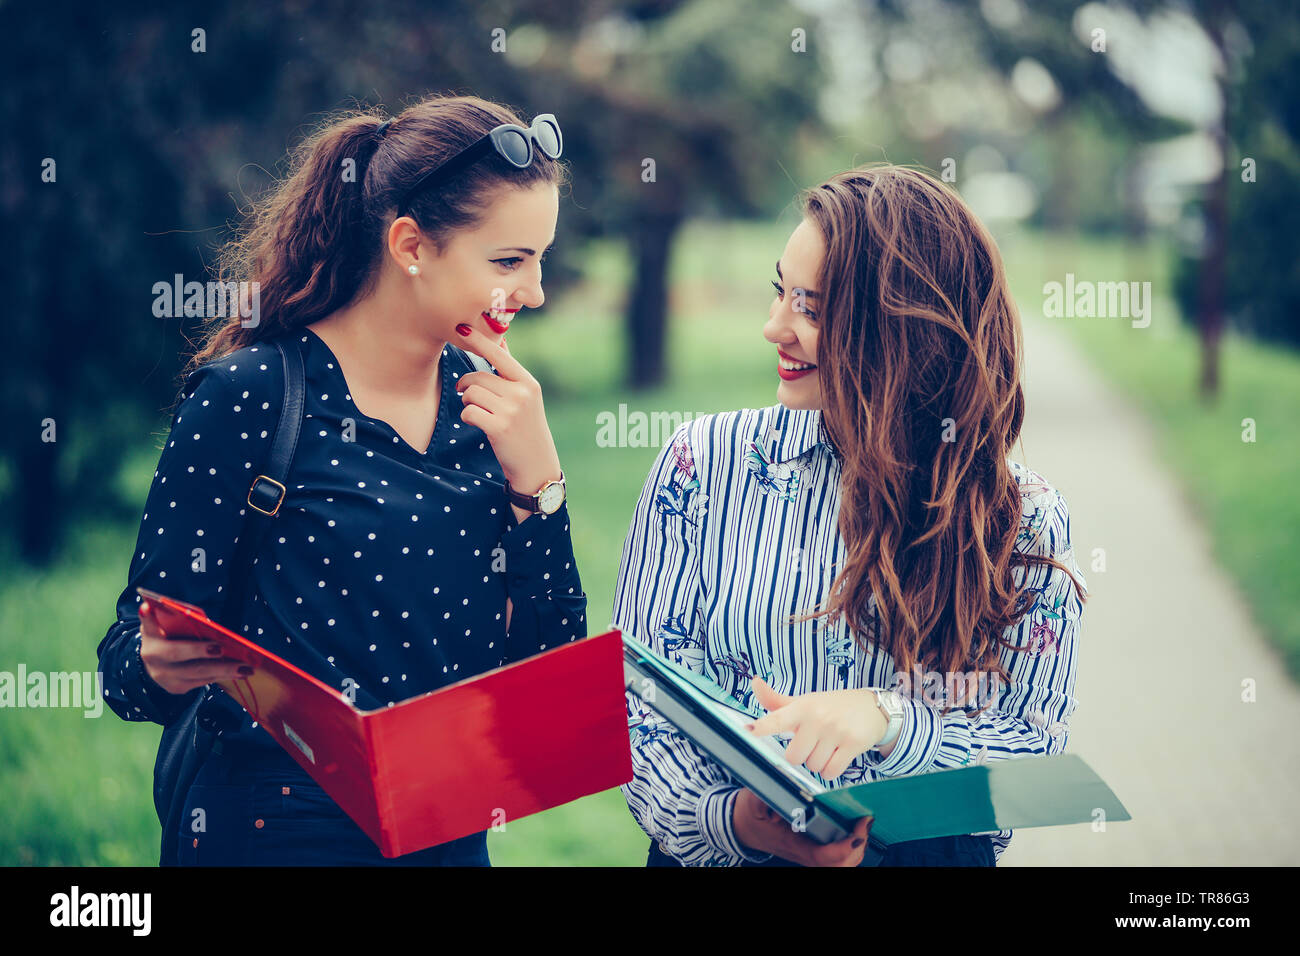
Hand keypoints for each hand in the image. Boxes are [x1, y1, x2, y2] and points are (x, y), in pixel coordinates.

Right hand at [138, 599, 250, 695]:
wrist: (158, 664)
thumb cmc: (171, 636)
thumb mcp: (169, 625)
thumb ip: (178, 617)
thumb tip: (201, 618)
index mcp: (151, 635)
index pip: (147, 623)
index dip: (147, 617)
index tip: (146, 608)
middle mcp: (153, 656)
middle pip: (177, 653)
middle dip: (201, 651)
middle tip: (222, 648)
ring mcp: (163, 675)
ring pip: (195, 673)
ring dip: (223, 670)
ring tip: (246, 668)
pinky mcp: (176, 688)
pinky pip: (201, 682)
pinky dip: (221, 676)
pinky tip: (239, 674)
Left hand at [453, 323, 562, 521]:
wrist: (536, 464)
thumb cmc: (526, 427)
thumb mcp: (526, 397)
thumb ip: (511, 372)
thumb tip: (501, 341)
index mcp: (528, 382)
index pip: (499, 354)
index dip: (480, 340)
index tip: (463, 326)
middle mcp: (521, 393)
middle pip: (478, 377)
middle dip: (467, 386)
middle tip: (467, 394)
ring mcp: (511, 411)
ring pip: (471, 393)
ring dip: (468, 403)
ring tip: (479, 412)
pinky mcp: (499, 427)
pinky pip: (468, 412)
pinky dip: (468, 417)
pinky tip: (478, 424)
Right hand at [731, 787, 871, 866]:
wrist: (744, 828)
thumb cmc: (752, 817)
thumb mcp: (752, 803)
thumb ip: (762, 800)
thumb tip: (776, 805)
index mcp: (794, 844)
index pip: (825, 856)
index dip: (846, 847)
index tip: (858, 830)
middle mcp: (805, 853)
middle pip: (840, 864)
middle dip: (858, 847)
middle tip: (865, 822)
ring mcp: (811, 854)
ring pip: (842, 863)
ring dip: (857, 848)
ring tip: (863, 825)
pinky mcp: (814, 850)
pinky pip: (838, 858)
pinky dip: (852, 848)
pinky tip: (855, 831)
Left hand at [748, 678, 886, 779]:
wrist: (871, 707)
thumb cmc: (831, 706)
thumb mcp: (805, 702)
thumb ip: (776, 701)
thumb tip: (754, 683)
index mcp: (801, 707)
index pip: (778, 718)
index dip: (763, 726)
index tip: (749, 731)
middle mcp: (817, 718)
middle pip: (794, 757)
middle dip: (802, 755)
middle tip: (813, 742)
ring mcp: (836, 731)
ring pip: (813, 766)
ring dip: (818, 762)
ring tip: (828, 745)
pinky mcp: (853, 744)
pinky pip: (831, 772)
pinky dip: (831, 769)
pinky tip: (837, 755)